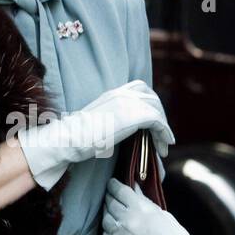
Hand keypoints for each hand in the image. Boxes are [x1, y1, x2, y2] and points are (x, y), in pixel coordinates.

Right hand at [14, 80, 174, 190]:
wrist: (70, 139)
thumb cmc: (78, 137)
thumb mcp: (98, 121)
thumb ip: (112, 119)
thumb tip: (122, 130)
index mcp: (112, 93)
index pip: (139, 88)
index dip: (150, 104)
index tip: (153, 122)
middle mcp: (121, 94)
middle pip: (152, 97)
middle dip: (160, 116)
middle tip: (162, 135)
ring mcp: (128, 103)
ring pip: (157, 109)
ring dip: (163, 127)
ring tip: (163, 145)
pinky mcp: (134, 115)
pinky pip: (158, 121)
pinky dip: (164, 133)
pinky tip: (164, 146)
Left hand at [101, 177, 216, 234]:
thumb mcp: (161, 214)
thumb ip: (144, 200)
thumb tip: (134, 187)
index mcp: (140, 207)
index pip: (119, 190)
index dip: (113, 185)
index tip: (112, 185)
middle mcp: (126, 219)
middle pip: (110, 202)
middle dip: (110, 198)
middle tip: (111, 198)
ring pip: (105, 219)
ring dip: (108, 215)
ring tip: (114, 216)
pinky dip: (109, 233)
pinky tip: (116, 233)